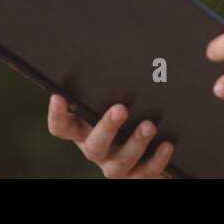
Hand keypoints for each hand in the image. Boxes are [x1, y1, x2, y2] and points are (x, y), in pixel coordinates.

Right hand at [47, 94, 174, 177]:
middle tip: (121, 109)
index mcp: (82, 131)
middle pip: (94, 145)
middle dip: (107, 127)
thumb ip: (106, 88)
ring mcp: (114, 166)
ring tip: (150, 126)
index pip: (61, 127)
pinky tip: (167, 145)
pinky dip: (157, 159)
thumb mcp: (107, 102)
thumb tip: (120, 47)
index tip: (58, 96)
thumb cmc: (123, 113)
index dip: (56, 115)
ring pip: (120, 162)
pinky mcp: (135, 176)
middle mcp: (96, 150)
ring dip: (136, 143)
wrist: (142, 150)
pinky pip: (145, 172)